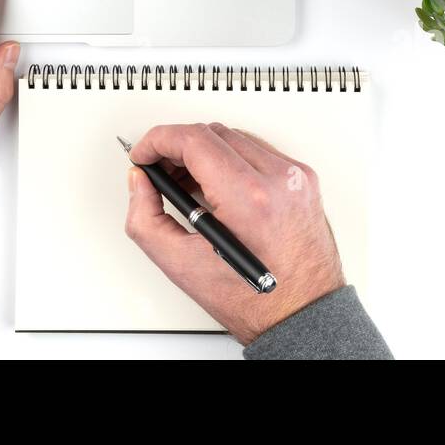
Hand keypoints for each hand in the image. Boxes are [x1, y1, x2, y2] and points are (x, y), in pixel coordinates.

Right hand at [125, 124, 345, 344]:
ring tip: (186, 181)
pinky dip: (232, 160)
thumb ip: (146, 217)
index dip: (159, 140)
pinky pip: (260, 151)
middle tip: (159, 170)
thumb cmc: (253, 299)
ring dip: (205, 151)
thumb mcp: (180, 264)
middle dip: (178, 146)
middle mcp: (279, 180)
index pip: (195, 139)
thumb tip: (140, 182)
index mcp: (251, 198)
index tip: (143, 153)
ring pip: (237, 138)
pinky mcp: (303, 179)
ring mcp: (296, 177)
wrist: (301, 311)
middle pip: (215, 133)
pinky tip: (216, 184)